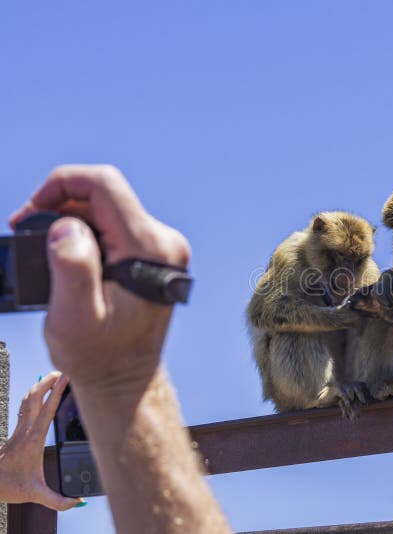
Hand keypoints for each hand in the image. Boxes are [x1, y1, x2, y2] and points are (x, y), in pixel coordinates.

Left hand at [0, 372, 81, 510]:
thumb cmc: (8, 487)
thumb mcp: (34, 495)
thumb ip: (58, 501)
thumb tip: (79, 502)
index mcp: (33, 440)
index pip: (47, 410)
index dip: (57, 392)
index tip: (67, 377)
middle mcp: (25, 431)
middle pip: (36, 397)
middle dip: (49, 381)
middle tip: (64, 371)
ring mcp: (19, 430)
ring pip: (28, 399)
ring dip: (41, 386)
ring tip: (54, 377)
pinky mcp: (16, 432)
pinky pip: (26, 407)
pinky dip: (35, 396)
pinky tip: (41, 394)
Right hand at [10, 165, 189, 394]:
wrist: (126, 378)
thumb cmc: (100, 355)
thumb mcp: (75, 319)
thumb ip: (72, 269)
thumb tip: (68, 227)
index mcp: (149, 248)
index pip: (104, 185)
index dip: (60, 185)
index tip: (30, 215)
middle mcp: (164, 240)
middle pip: (104, 194)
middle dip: (59, 205)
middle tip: (27, 233)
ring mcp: (162, 246)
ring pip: (106, 208)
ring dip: (70, 220)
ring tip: (44, 251)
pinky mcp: (153, 254)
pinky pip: (113, 224)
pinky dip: (84, 232)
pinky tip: (67, 256)